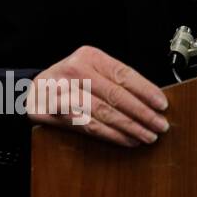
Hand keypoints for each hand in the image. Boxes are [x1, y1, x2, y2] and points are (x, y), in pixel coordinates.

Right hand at [27, 45, 169, 147]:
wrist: (34, 92)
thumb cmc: (69, 82)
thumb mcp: (90, 69)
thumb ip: (115, 80)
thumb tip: (151, 99)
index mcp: (89, 57)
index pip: (123, 74)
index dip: (146, 90)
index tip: (162, 104)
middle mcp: (76, 71)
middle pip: (116, 95)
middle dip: (142, 113)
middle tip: (160, 125)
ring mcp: (64, 90)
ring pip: (105, 112)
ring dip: (130, 127)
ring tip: (147, 136)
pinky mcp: (57, 110)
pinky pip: (90, 125)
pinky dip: (112, 135)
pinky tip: (127, 140)